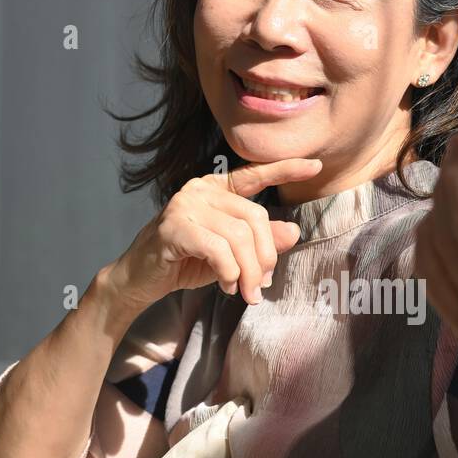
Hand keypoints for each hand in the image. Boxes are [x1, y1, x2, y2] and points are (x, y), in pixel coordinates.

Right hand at [107, 157, 321, 312]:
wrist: (141, 279)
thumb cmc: (187, 262)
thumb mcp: (231, 253)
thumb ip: (259, 241)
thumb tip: (293, 231)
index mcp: (215, 189)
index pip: (254, 175)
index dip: (285, 169)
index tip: (316, 166)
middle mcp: (200, 189)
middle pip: (253, 218)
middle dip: (264, 257)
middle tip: (262, 285)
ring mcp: (184, 205)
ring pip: (238, 237)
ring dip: (248, 272)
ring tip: (243, 291)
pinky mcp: (173, 228)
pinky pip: (218, 249)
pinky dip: (229, 272)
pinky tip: (226, 285)